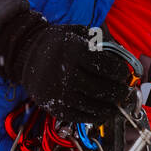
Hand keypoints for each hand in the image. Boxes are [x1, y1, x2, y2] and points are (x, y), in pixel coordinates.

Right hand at [0, 12, 136, 123]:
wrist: (25, 56)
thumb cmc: (57, 44)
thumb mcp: (78, 33)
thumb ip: (101, 43)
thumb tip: (125, 58)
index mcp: (73, 51)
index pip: (107, 66)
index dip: (121, 73)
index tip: (125, 75)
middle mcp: (66, 73)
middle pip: (103, 89)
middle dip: (119, 92)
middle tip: (124, 91)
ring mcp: (60, 94)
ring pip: (95, 106)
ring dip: (111, 107)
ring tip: (116, 103)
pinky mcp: (55, 109)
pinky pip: (82, 117)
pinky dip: (96, 116)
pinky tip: (103, 111)